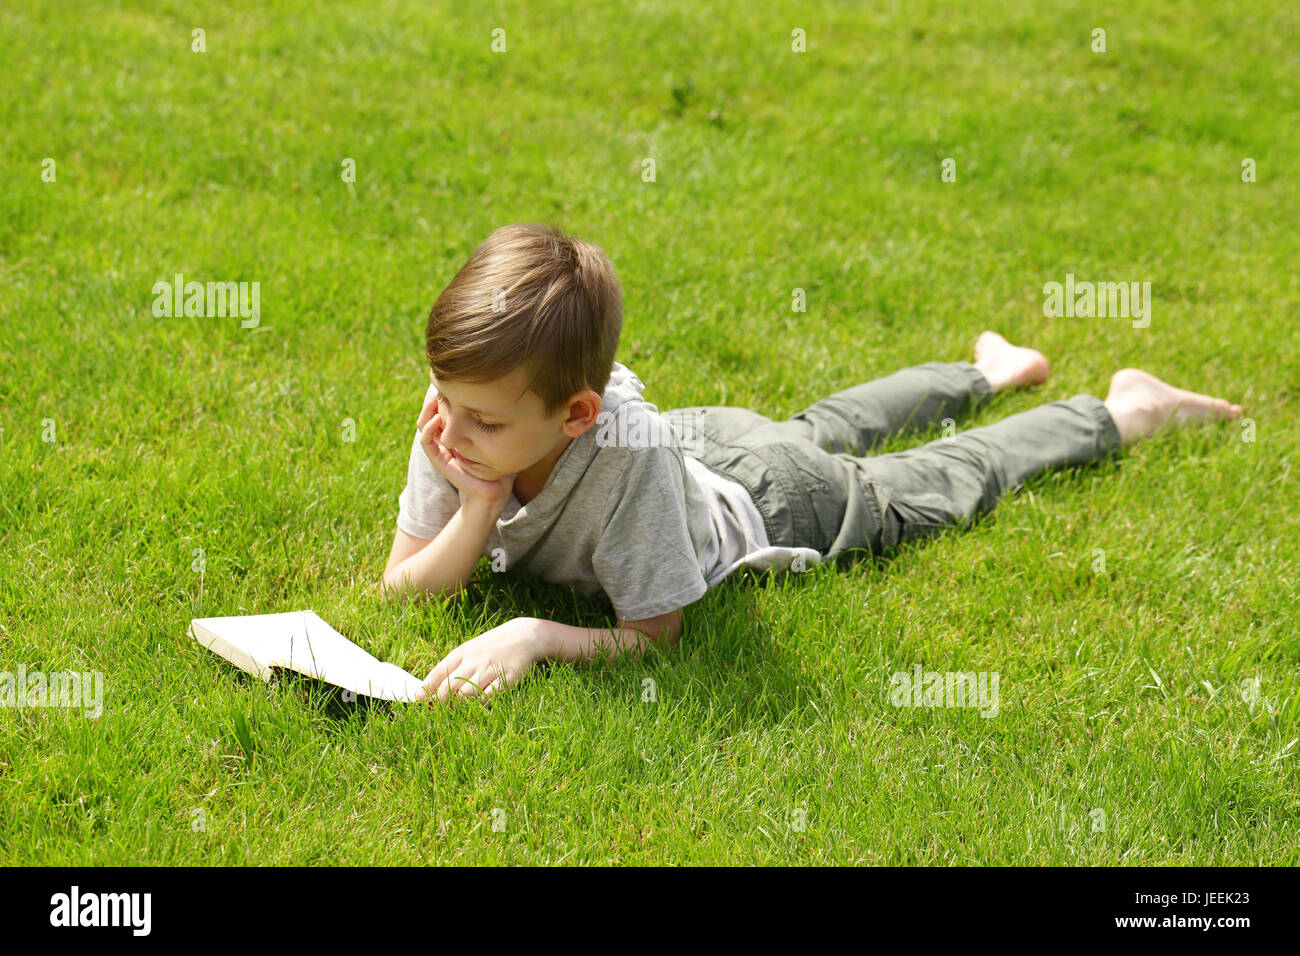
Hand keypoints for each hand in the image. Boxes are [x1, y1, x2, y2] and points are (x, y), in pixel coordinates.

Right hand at [416, 390, 515, 511]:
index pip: (440, 405)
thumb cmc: (501, 463)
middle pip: (429, 410)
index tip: (452, 379)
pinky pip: (426, 441)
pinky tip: (439, 417)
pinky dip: (429, 428)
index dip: (443, 391)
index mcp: (455, 430)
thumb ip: (497, 416)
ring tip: (437, 396)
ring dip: (428, 408)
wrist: (495, 491)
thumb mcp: (500, 433)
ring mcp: (440, 449)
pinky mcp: (440, 460)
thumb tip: (509, 392)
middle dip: (434, 396)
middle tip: (441, 382)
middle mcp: (445, 437)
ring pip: (424, 423)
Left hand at [416, 617, 545, 705]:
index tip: (417, 700)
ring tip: (456, 712)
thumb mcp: (469, 651)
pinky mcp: (507, 678)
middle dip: (440, 702)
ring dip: (458, 706)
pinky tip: (479, 706)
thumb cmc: (491, 647)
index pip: (438, 673)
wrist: (523, 635)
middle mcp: (474, 661)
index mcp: (462, 653)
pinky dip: (480, 704)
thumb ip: (450, 668)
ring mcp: (490, 670)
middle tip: (437, 712)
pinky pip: (489, 696)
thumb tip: (427, 689)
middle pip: (449, 687)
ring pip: (466, 694)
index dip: (426, 688)